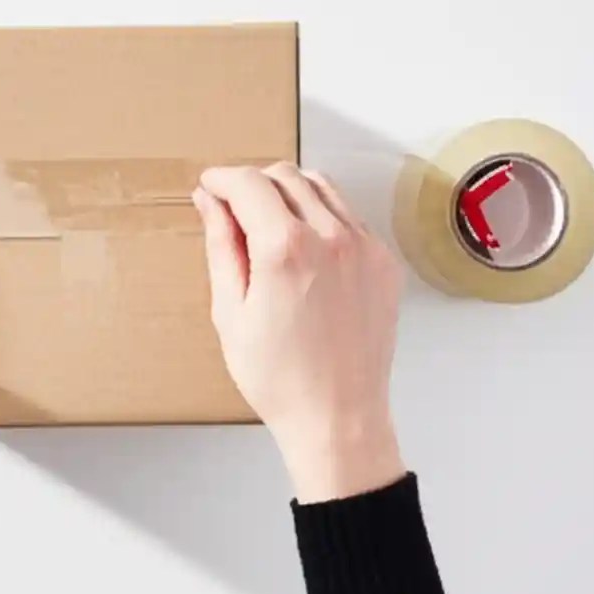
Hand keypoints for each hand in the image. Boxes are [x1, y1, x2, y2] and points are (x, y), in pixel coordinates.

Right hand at [193, 163, 405, 502]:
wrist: (337, 418)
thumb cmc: (278, 378)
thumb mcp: (230, 311)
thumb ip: (221, 245)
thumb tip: (209, 201)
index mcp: (285, 249)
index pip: (249, 183)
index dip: (222, 178)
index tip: (209, 185)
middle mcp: (331, 237)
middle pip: (286, 175)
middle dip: (253, 183)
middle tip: (232, 209)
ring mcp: (365, 248)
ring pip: (321, 187)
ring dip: (288, 193)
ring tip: (266, 226)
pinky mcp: (384, 263)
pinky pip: (348, 217)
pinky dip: (320, 217)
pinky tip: (302, 250)